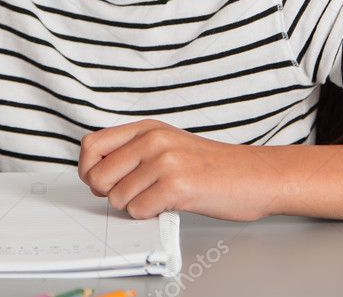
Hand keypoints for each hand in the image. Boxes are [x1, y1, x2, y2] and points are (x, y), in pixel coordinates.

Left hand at [78, 119, 267, 221]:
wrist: (254, 175)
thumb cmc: (212, 166)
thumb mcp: (168, 145)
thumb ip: (134, 152)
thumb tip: (94, 173)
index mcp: (147, 128)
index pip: (91, 145)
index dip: (88, 169)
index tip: (103, 182)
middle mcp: (152, 139)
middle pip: (96, 176)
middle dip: (108, 194)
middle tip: (133, 195)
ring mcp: (164, 161)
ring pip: (117, 198)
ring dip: (135, 206)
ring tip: (161, 197)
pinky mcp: (176, 185)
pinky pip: (138, 211)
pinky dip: (151, 215)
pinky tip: (172, 204)